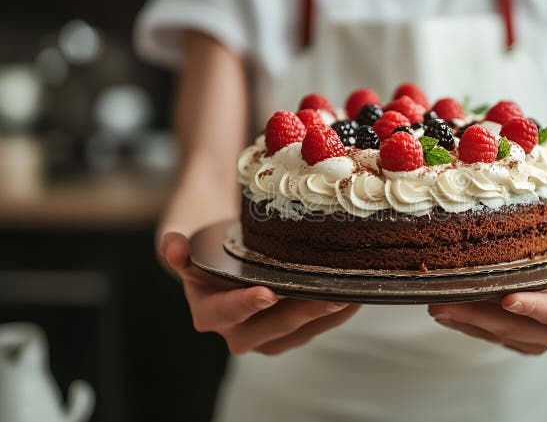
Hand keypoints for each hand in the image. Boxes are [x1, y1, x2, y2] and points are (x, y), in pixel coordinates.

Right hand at [160, 231, 359, 354]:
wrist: (221, 236)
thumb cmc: (202, 233)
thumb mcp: (181, 231)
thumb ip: (175, 242)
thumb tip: (174, 249)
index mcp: (206, 309)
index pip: (223, 313)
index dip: (244, 306)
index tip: (267, 293)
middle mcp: (234, 328)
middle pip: (268, 328)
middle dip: (300, 313)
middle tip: (328, 295)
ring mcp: (264, 331)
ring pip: (296, 332)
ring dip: (323, 316)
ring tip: (349, 294)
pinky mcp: (288, 327)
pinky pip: (312, 326)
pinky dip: (333, 313)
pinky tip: (355, 294)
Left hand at [427, 255, 546, 354]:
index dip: (534, 307)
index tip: (508, 299)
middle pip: (518, 329)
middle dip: (480, 317)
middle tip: (446, 304)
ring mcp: (540, 340)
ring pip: (500, 335)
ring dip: (467, 322)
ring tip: (437, 307)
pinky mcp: (522, 339)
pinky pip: (493, 335)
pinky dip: (469, 324)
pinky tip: (447, 312)